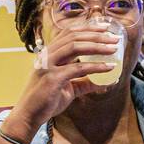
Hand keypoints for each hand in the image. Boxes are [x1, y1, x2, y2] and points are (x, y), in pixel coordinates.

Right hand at [4, 23, 119, 140]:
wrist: (28, 116)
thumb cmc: (46, 101)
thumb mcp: (68, 89)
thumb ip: (84, 83)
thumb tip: (105, 82)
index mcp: (49, 53)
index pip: (69, 33)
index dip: (88, 28)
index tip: (105, 28)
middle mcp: (47, 55)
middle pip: (74, 36)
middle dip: (96, 35)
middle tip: (114, 38)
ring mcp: (48, 64)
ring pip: (75, 46)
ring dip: (97, 46)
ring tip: (113, 49)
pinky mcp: (52, 78)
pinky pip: (77, 68)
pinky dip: (95, 66)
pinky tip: (108, 68)